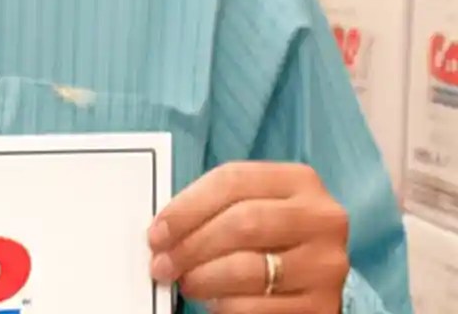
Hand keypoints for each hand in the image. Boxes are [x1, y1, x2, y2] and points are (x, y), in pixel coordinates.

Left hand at [147, 162, 349, 312]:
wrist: (311, 279)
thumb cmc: (268, 237)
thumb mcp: (251, 207)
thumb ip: (215, 208)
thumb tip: (163, 232)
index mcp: (299, 181)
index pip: (232, 181)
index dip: (186, 207)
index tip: (157, 232)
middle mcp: (322, 218)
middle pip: (242, 223)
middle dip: (191, 246)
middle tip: (162, 264)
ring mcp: (326, 264)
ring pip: (248, 268)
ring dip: (202, 278)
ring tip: (185, 283)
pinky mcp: (322, 305)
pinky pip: (255, 307)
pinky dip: (223, 306)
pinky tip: (213, 302)